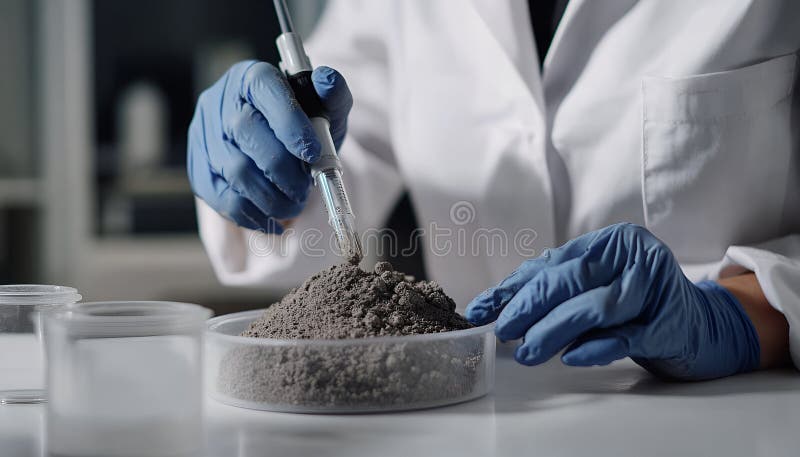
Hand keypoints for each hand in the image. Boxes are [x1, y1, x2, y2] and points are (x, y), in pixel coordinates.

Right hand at [187, 61, 352, 230]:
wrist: (280, 149)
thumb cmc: (304, 126)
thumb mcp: (325, 108)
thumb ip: (333, 93)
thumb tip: (327, 79)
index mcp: (251, 77)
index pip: (264, 90)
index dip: (290, 124)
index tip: (313, 154)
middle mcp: (221, 101)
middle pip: (246, 133)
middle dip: (283, 169)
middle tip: (305, 188)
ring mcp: (204, 136)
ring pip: (235, 171)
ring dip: (272, 197)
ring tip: (294, 204)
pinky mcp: (199, 169)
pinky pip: (222, 199)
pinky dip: (254, 215)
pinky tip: (274, 217)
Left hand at [466, 223, 760, 379]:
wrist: (700, 327)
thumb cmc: (637, 305)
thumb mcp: (595, 287)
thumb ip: (554, 289)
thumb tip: (496, 308)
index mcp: (611, 242)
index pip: (551, 264)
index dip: (513, 288)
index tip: (482, 310)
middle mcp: (633, 256)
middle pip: (570, 280)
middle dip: (529, 307)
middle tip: (504, 332)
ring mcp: (653, 289)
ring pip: (593, 307)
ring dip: (554, 331)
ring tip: (527, 353)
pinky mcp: (667, 325)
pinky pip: (624, 336)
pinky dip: (594, 346)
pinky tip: (570, 357)